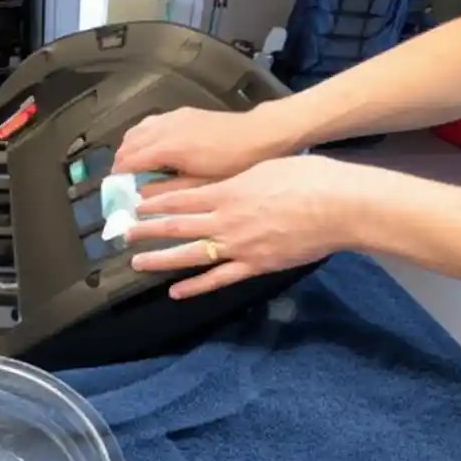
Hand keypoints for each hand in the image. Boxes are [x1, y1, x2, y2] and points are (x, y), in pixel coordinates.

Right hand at [112, 104, 301, 178]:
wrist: (260, 135)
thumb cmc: (234, 165)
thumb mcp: (201, 186)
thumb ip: (168, 190)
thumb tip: (141, 196)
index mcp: (169, 148)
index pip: (130, 161)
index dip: (118, 176)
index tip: (115, 191)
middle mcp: (166, 129)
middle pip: (129, 143)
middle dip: (120, 162)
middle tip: (122, 182)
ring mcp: (174, 117)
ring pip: (137, 129)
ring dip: (129, 147)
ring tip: (132, 166)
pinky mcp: (182, 112)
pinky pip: (151, 121)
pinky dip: (142, 134)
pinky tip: (149, 146)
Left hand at [126, 156, 382, 298]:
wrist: (338, 206)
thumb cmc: (308, 178)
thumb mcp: (265, 168)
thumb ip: (238, 179)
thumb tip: (224, 182)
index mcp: (228, 191)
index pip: (181, 197)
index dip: (155, 202)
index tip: (134, 204)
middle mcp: (226, 219)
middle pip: (177, 225)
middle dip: (147, 229)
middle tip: (122, 232)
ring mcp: (239, 246)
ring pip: (190, 253)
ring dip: (161, 258)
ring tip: (137, 261)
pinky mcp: (255, 265)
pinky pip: (219, 278)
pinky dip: (195, 286)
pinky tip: (175, 291)